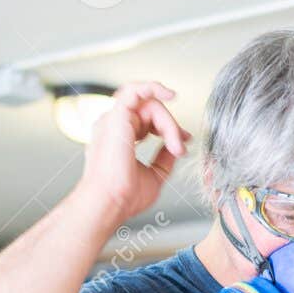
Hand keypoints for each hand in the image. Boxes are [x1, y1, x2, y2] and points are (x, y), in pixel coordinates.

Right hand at [75, 81, 189, 226]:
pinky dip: (154, 89)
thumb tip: (177, 144)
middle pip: (150, 110)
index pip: (146, 120)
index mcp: (118, 138)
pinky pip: (138, 92)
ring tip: (175, 145)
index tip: (183, 143)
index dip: (168, 128)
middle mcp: (113, 126)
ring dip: (168, 124)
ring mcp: (113, 120)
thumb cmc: (124, 196)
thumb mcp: (155, 174)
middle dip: (171, 127)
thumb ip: (164, 157)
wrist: (110, 203)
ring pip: (149, 105)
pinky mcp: (117, 116)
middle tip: (180, 147)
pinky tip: (169, 94)